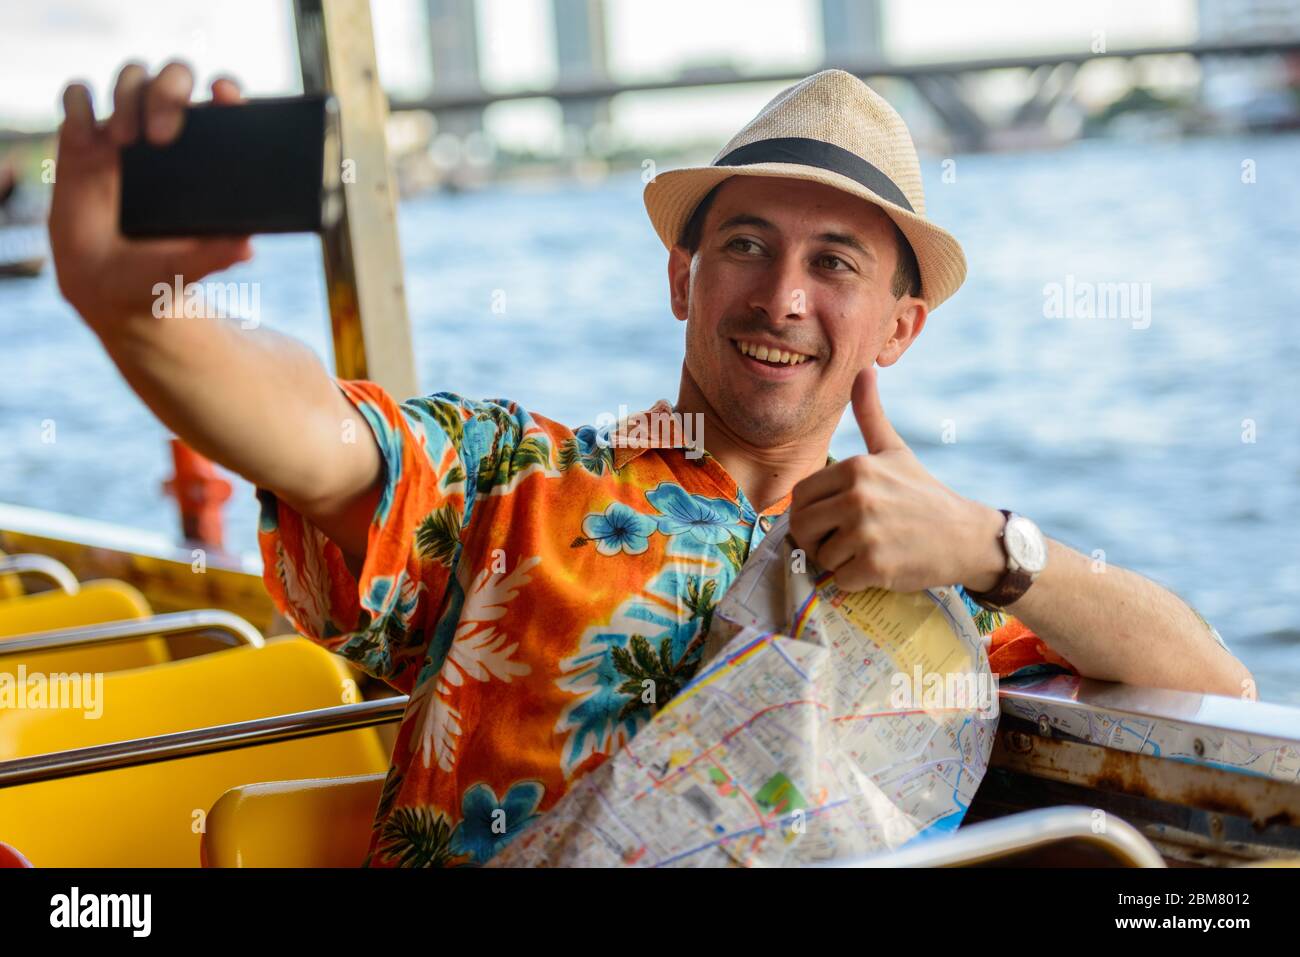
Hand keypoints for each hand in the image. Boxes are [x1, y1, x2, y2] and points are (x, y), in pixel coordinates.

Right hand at [49, 62, 252, 335]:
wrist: (107, 287)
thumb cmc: (158, 272)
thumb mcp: (187, 269)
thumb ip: (215, 256)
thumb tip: (246, 247)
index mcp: (206, 158)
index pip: (222, 105)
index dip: (228, 90)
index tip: (224, 94)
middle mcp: (167, 136)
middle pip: (174, 77)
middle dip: (169, 91)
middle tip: (161, 137)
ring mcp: (124, 134)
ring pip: (131, 78)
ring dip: (127, 95)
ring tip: (124, 141)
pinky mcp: (81, 142)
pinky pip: (77, 98)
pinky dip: (79, 101)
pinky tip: (85, 132)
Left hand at [789, 366, 1005, 592]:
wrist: (966, 537)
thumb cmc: (924, 494)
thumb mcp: (894, 450)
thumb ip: (871, 414)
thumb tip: (863, 369)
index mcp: (855, 468)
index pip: (800, 497)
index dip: (812, 512)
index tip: (833, 518)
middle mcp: (857, 497)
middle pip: (801, 527)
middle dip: (816, 539)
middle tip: (842, 541)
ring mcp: (865, 533)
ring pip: (819, 556)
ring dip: (837, 561)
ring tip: (865, 551)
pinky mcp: (874, 566)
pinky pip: (839, 579)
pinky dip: (854, 581)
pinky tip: (877, 567)